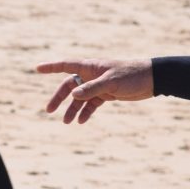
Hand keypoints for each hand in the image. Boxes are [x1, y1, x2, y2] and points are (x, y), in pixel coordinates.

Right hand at [36, 58, 153, 123]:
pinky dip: (86, 112)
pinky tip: (81, 121)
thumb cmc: (131, 75)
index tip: (37, 69)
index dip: (51, 67)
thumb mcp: (110, 82)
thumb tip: (73, 95)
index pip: (65, 65)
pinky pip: (91, 104)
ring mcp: (98, 85)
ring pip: (79, 97)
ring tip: (67, 122)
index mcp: (90, 67)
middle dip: (59, 98)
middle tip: (49, 110)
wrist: (152, 79)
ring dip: (72, 109)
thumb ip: (91, 88)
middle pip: (69, 86)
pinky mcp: (107, 94)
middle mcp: (91, 75)